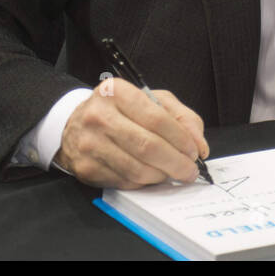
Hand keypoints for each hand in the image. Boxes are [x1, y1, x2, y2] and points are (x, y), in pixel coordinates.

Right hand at [53, 78, 209, 188]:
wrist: (75, 125)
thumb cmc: (120, 111)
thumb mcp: (151, 100)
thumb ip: (181, 118)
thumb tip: (199, 146)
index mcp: (117, 92)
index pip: (157, 118)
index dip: (181, 139)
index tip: (194, 151)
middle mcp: (99, 116)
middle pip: (147, 146)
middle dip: (176, 163)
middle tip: (190, 170)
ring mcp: (90, 143)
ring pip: (137, 169)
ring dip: (162, 176)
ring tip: (172, 173)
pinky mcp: (87, 167)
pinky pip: (125, 182)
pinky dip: (144, 183)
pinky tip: (151, 176)